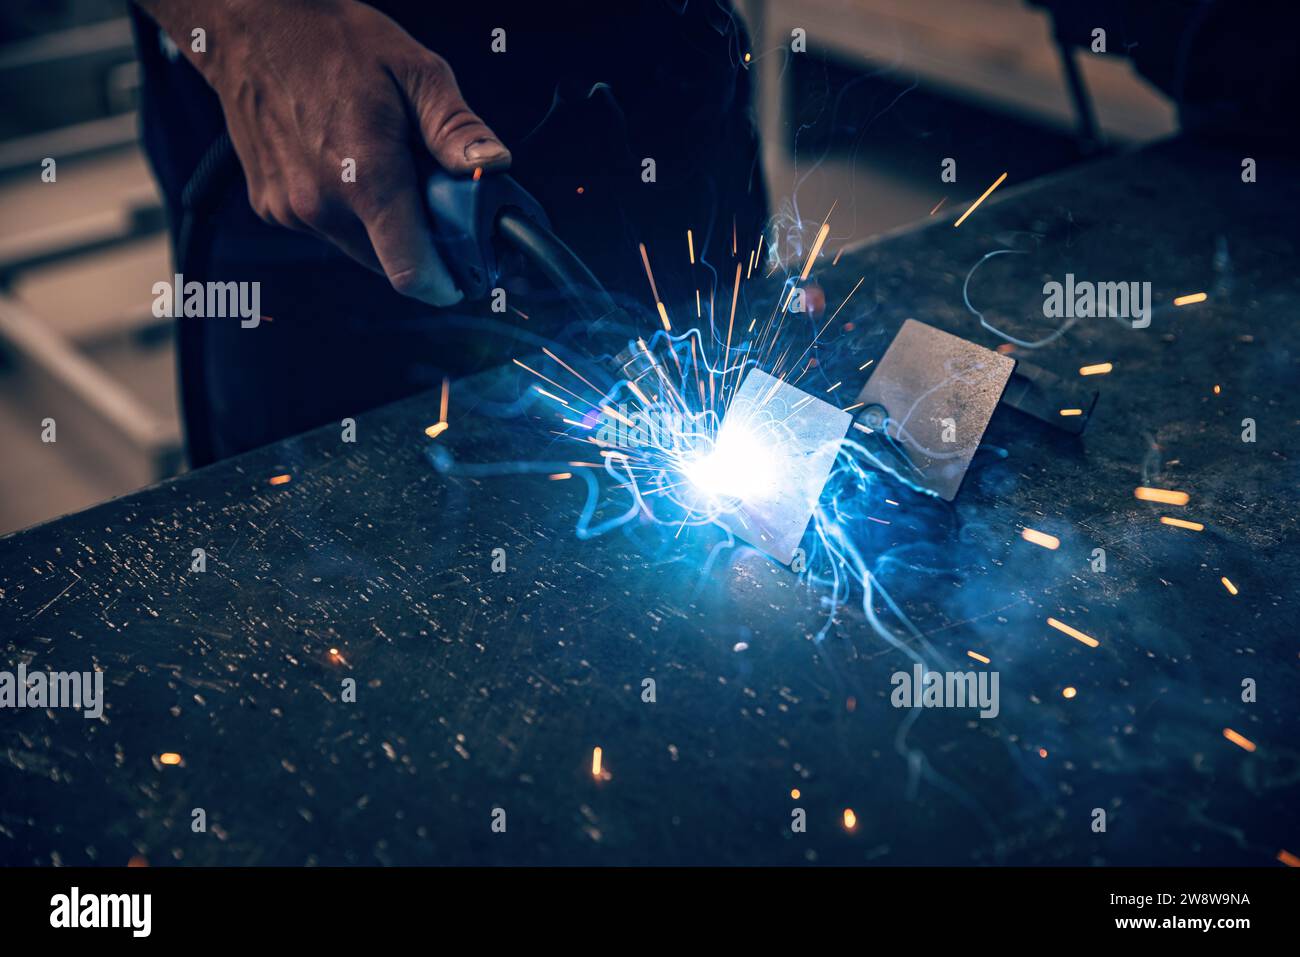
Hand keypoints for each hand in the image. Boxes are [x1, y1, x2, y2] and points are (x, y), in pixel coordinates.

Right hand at [137, 0, 510, 304]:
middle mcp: (322, 205)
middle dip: (420, 243)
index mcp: (366, 179)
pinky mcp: (270, 207)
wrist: (250, 22)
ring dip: (383, 226)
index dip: (446, 283)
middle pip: (391, 263)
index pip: (412, 272)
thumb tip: (494, 166)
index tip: (465, 273)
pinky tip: (345, 165)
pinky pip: (326, 229)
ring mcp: (291, 210)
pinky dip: (347, 211)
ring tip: (385, 169)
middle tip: (431, 199)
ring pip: (360, 248)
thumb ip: (457, 129)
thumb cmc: (331, 40)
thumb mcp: (415, 73)